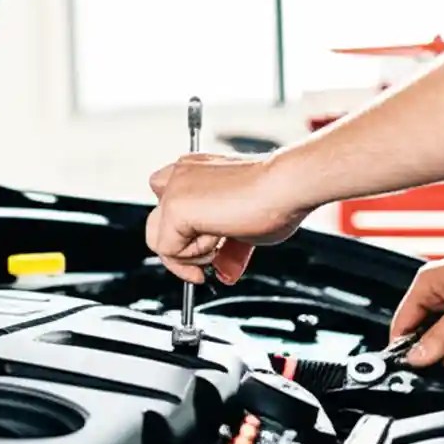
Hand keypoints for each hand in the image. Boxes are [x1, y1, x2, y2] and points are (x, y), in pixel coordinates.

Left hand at [146, 153, 312, 283]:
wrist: (286, 186)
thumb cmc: (278, 198)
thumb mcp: (242, 227)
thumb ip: (224, 245)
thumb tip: (223, 271)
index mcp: (195, 172)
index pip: (169, 208)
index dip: (187, 238)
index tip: (210, 254)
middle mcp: (180, 175)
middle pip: (156, 226)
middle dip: (181, 252)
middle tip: (208, 265)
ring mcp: (174, 188)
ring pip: (158, 240)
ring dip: (191, 255)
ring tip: (220, 245)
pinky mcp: (174, 206)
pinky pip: (168, 249)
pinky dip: (194, 256)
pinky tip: (219, 238)